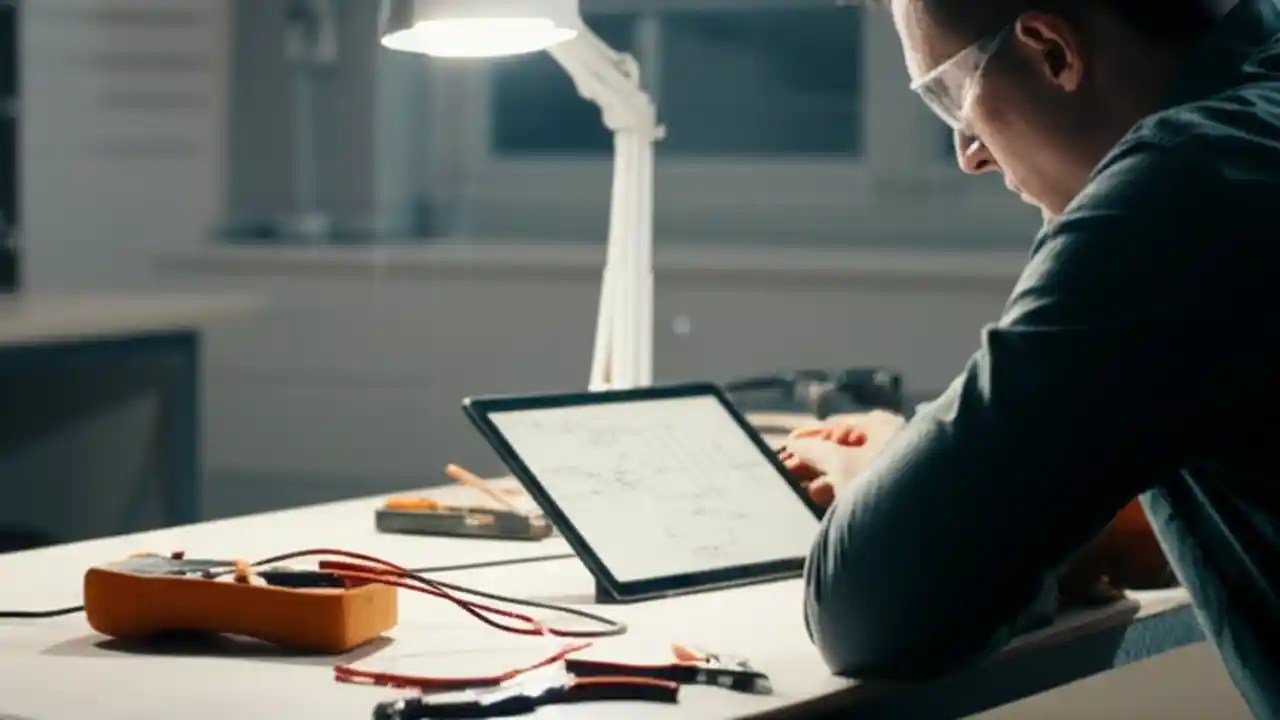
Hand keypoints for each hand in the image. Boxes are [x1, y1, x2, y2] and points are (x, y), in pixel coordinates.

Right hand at [779, 410, 905, 507]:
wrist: (911, 527)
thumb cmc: (881, 481)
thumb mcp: (839, 461)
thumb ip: (814, 449)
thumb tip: (796, 443)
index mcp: (884, 428)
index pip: (841, 426)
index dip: (812, 435)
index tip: (789, 446)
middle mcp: (890, 446)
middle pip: (843, 449)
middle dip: (813, 460)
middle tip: (786, 470)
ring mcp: (891, 474)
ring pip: (848, 472)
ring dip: (820, 478)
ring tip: (795, 486)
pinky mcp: (888, 500)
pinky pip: (856, 490)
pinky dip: (835, 492)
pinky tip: (815, 499)